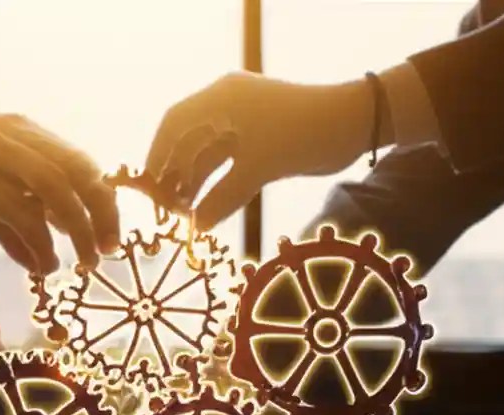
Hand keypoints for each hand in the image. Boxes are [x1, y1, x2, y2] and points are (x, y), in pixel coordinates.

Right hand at [0, 112, 119, 271]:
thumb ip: (14, 222)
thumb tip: (45, 256)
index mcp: (20, 132)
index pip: (81, 162)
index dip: (104, 201)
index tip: (112, 237)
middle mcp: (10, 133)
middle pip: (79, 172)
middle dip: (101, 215)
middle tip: (107, 252)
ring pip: (56, 190)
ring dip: (77, 232)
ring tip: (81, 266)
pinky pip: (18, 211)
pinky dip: (38, 242)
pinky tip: (42, 266)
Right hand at [146, 72, 373, 229]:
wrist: (355, 125)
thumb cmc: (303, 134)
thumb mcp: (258, 167)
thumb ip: (223, 197)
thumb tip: (196, 227)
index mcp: (221, 98)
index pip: (174, 124)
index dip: (157, 155)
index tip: (148, 187)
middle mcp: (228, 105)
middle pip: (188, 140)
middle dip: (176, 174)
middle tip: (167, 208)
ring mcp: (245, 123)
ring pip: (209, 154)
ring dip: (197, 182)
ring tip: (185, 214)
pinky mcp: (261, 141)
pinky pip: (228, 163)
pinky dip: (218, 184)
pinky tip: (209, 210)